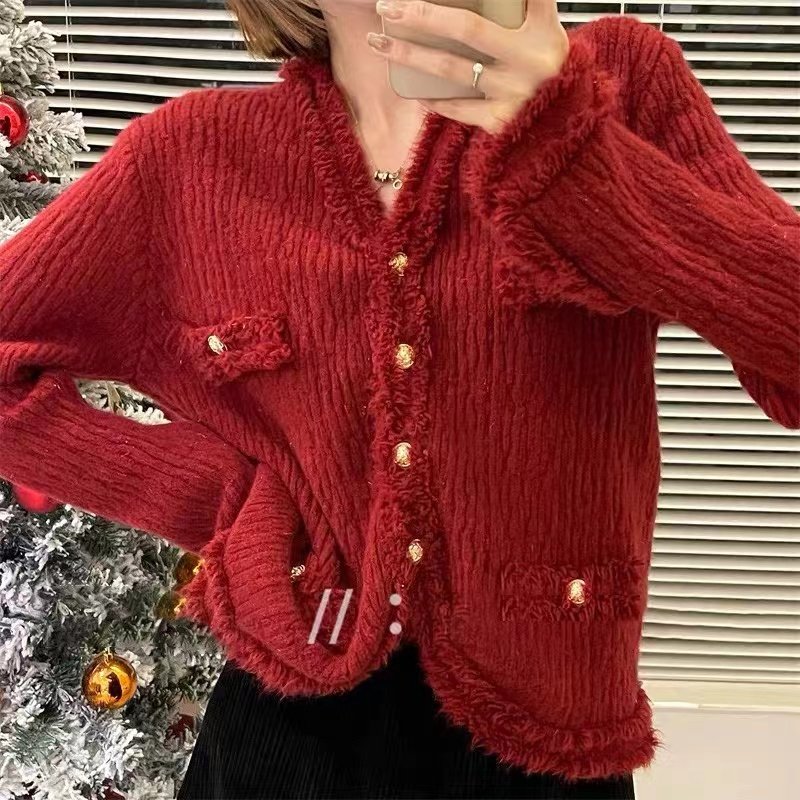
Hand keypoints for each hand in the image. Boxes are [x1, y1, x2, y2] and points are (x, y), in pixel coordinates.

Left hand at [369, 0, 569, 133]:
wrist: (572, 120)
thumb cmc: (554, 64)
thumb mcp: (549, 25)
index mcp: (534, 38)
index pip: (479, 18)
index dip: (439, 9)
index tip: (406, 0)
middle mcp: (523, 68)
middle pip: (461, 36)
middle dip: (418, 21)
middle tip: (385, 10)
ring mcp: (510, 98)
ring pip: (451, 73)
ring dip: (412, 57)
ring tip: (381, 45)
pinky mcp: (499, 124)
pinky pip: (458, 109)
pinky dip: (435, 99)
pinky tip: (415, 89)